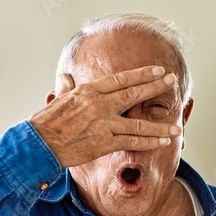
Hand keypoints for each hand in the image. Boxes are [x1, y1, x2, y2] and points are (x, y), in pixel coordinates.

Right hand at [30, 66, 181, 167]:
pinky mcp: (104, 143)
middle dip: (155, 87)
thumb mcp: (58, 100)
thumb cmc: (46, 123)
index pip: (120, 79)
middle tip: (172, 81)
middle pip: (133, 94)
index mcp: (88, 91)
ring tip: (176, 125)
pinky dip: (149, 142)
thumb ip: (67, 88)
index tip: (157, 70)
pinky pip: (132, 142)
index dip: (141, 74)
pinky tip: (163, 141)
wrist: (39, 145)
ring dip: (159, 125)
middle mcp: (99, 105)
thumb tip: (66, 77)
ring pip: (138, 124)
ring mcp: (103, 124)